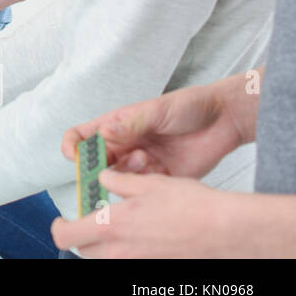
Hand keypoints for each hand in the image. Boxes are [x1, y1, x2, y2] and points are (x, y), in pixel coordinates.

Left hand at [50, 171, 231, 257]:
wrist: (224, 229)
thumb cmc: (190, 205)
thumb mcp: (148, 183)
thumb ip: (118, 181)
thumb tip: (102, 178)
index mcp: (112, 226)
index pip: (65, 236)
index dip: (58, 227)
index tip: (63, 219)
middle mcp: (120, 251)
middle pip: (83, 251)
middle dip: (82, 236)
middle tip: (92, 221)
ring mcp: (138, 263)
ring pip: (104, 259)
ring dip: (103, 245)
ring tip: (118, 227)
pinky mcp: (154, 268)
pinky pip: (128, 262)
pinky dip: (126, 251)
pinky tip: (141, 235)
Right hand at [59, 74, 255, 180]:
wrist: (224, 120)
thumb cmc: (187, 107)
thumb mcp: (156, 110)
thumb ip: (130, 124)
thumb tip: (102, 133)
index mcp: (115, 125)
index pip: (81, 137)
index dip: (72, 148)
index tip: (76, 157)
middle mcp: (124, 145)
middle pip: (96, 163)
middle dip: (98, 169)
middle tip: (111, 168)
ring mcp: (141, 163)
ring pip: (119, 178)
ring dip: (127, 172)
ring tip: (146, 158)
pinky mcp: (161, 179)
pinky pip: (144, 189)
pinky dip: (147, 184)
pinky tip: (161, 169)